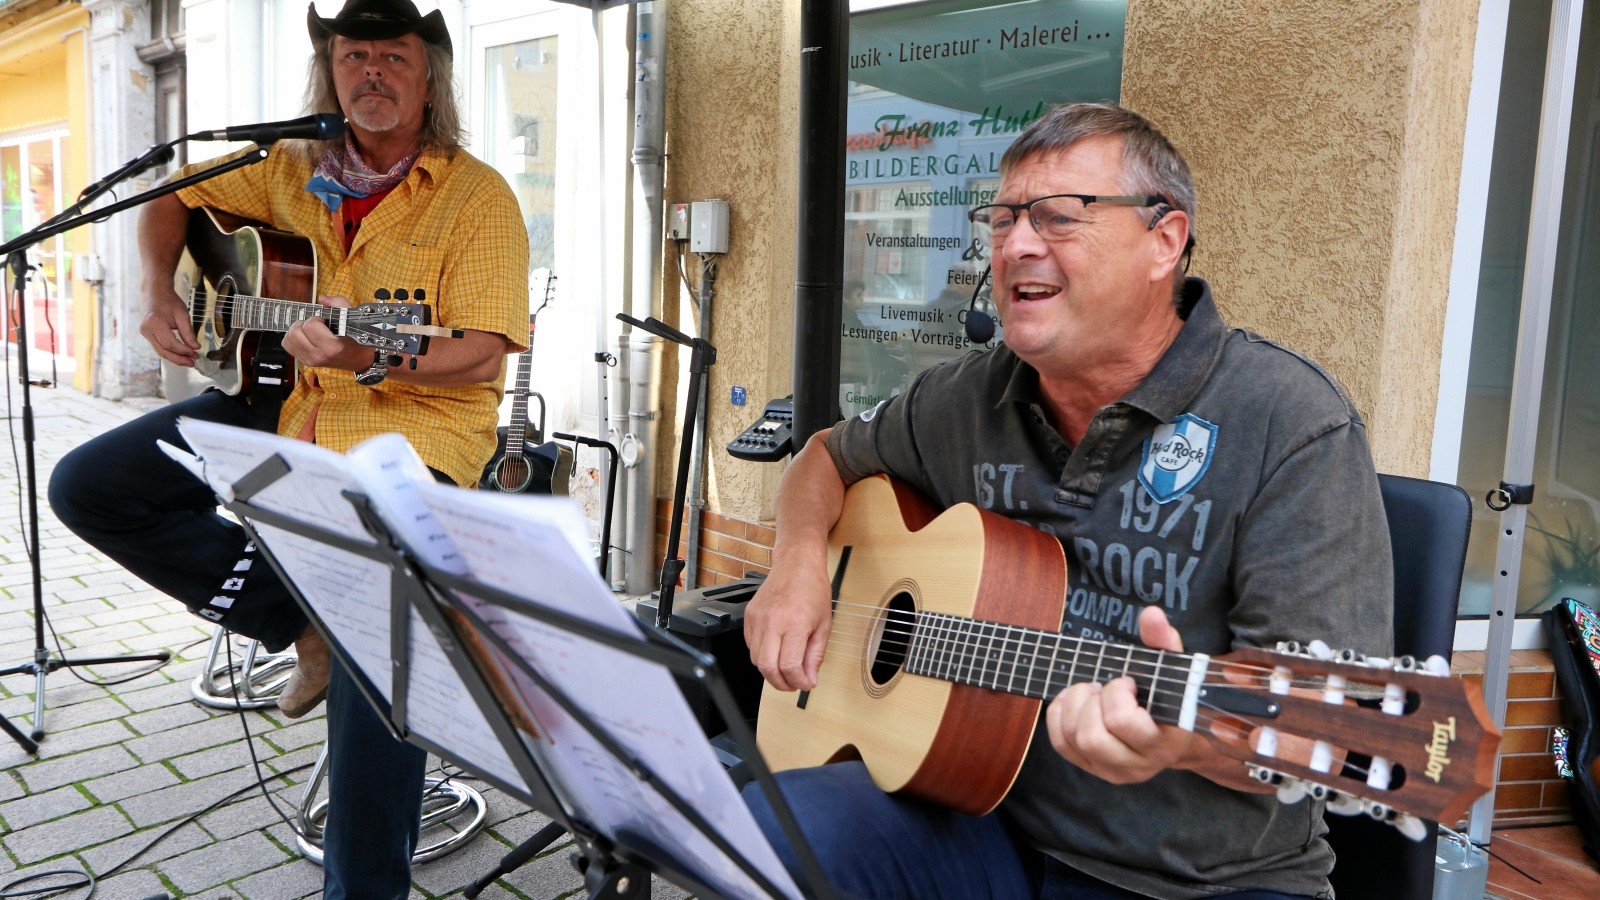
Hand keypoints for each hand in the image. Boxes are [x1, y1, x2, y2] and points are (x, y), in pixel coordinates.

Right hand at [139, 287, 198, 365]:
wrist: (154, 292)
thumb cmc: (168, 300)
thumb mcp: (182, 314)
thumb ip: (188, 332)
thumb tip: (195, 347)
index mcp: (154, 323)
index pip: (170, 343)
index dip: (183, 350)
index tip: (195, 353)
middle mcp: (146, 330)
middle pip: (163, 351)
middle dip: (178, 359)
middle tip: (192, 362)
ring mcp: (145, 333)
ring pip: (160, 351)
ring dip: (175, 357)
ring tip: (189, 361)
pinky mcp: (147, 334)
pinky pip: (158, 346)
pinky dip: (170, 352)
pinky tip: (180, 354)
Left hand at [281, 295, 368, 369]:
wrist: (359, 360)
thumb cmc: (357, 340)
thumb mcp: (353, 319)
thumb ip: (339, 304)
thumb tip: (323, 299)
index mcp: (332, 347)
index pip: (311, 326)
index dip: (316, 318)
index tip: (324, 320)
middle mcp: (319, 356)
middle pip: (295, 333)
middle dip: (303, 324)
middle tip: (314, 324)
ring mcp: (311, 360)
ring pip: (288, 340)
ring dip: (296, 331)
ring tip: (308, 330)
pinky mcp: (305, 362)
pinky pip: (288, 346)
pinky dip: (293, 338)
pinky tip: (304, 337)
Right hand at [744, 561, 834, 691]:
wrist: (796, 564)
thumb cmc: (813, 589)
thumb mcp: (824, 625)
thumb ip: (816, 655)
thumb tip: (810, 679)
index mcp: (795, 624)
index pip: (789, 666)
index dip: (797, 682)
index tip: (805, 683)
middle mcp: (772, 622)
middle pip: (767, 667)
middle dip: (780, 683)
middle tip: (792, 684)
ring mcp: (757, 619)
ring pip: (756, 659)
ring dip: (770, 670)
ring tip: (785, 668)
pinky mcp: (748, 616)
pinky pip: (750, 646)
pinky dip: (762, 655)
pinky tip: (775, 651)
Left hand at [1045, 605, 1207, 783]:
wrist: (1173, 735)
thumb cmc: (1171, 698)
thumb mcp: (1173, 671)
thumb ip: (1164, 643)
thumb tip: (1151, 614)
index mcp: (1165, 742)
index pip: (1123, 722)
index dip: (1116, 694)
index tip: (1126, 682)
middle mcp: (1140, 765)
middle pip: (1093, 737)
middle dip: (1091, 701)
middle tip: (1103, 686)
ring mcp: (1114, 771)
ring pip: (1075, 740)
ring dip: (1075, 706)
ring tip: (1091, 692)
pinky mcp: (1092, 769)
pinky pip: (1061, 743)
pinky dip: (1059, 715)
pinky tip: (1076, 702)